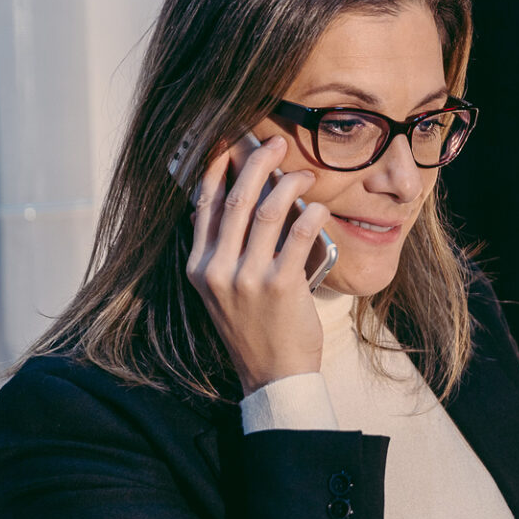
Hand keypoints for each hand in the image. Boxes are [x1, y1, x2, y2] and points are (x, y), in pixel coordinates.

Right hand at [186, 135, 331, 395]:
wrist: (273, 374)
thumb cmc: (256, 328)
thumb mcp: (223, 291)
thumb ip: (223, 253)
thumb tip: (235, 205)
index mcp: (199, 267)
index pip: (202, 205)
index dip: (216, 170)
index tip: (230, 145)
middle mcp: (217, 269)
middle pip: (235, 200)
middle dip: (256, 164)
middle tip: (275, 144)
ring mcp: (248, 278)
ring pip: (267, 212)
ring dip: (288, 184)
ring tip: (304, 173)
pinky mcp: (281, 286)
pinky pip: (298, 235)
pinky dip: (310, 213)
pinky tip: (319, 205)